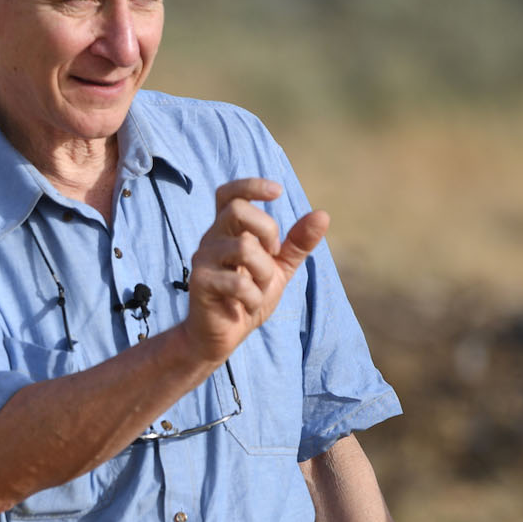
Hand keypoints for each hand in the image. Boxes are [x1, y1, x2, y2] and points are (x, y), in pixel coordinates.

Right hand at [181, 178, 327, 365]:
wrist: (222, 336)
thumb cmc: (246, 298)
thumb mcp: (278, 269)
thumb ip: (297, 244)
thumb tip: (322, 214)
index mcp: (228, 231)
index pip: (229, 193)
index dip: (251, 185)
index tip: (277, 192)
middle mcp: (212, 239)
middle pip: (238, 210)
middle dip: (267, 231)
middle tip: (271, 256)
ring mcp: (203, 260)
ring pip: (243, 247)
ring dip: (264, 273)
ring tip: (258, 289)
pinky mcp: (200, 283)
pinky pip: (239, 283)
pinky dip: (254, 298)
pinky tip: (248, 306)